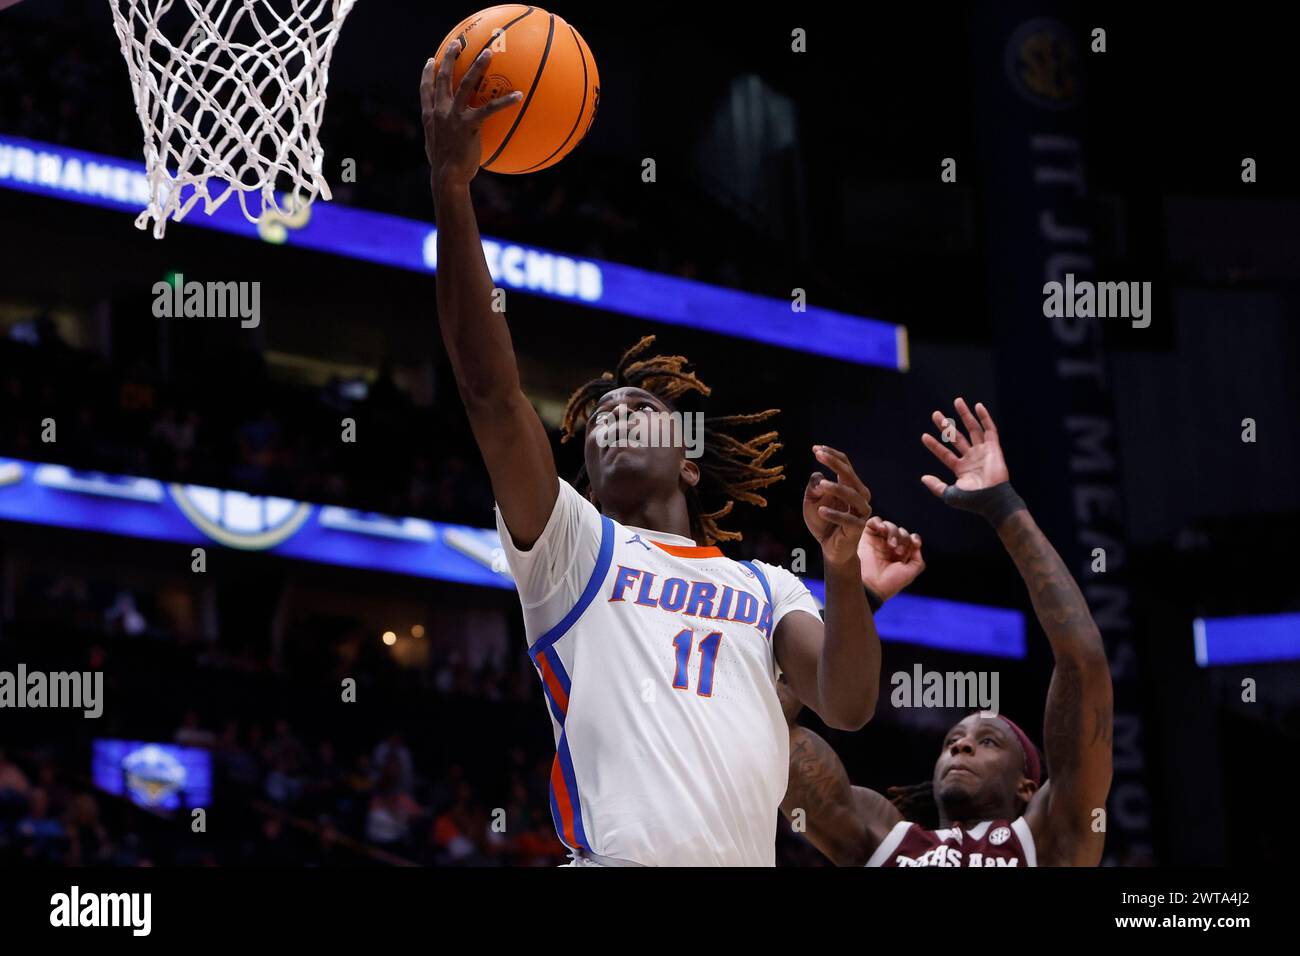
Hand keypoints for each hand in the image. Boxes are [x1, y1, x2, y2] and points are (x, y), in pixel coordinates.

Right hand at [420, 42, 521, 191]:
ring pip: (466, 84)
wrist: (447, 177)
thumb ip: (443, 137)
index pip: (425, 89)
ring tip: (488, 53)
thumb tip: (452, 139)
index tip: (432, 60)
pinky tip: (518, 95)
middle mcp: (440, 111)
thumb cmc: (446, 169)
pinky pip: (489, 109)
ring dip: (478, 66)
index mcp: (430, 116)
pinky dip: (505, 101)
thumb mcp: (437, 149)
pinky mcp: (469, 124)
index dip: (427, 73)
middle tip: (457, 44)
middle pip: (443, 78)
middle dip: (450, 58)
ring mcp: (453, 116)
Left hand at [802, 445, 871, 569]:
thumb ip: (813, 488)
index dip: (832, 455)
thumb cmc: (822, 522)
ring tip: (821, 486)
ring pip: (852, 495)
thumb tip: (818, 476)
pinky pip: (848, 519)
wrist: (829, 548)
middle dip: (835, 463)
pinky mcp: (858, 528)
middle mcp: (859, 496)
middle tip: (819, 454)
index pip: (845, 465)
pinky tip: (821, 511)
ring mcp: (860, 512)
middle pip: (850, 475)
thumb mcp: (810, 502)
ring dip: (837, 488)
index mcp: (849, 486)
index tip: (815, 449)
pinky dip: (834, 514)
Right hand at [857, 516, 923, 599]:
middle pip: (901, 531)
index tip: (915, 544)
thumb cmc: (891, 582)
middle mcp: (888, 547)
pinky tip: (882, 530)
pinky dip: (879, 523)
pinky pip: (873, 522)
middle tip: (898, 551)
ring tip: (891, 545)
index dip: (914, 538)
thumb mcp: (911, 572)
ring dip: (893, 532)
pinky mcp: (866, 538)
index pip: (910, 539)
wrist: (872, 586)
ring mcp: (877, 542)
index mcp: (900, 555)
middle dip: (903, 538)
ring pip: (889, 526)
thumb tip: (916, 545)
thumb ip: (918, 559)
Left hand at [920, 398, 1009, 497]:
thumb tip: (923, 477)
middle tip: (935, 414)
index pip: (944, 454)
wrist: (992, 499)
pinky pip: (990, 429)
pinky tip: (977, 406)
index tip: (924, 436)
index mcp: (961, 469)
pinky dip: (984, 417)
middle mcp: (971, 458)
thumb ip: (936, 486)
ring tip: (957, 401)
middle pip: (956, 438)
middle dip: (946, 426)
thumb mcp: (950, 495)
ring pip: (972, 429)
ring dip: (965, 415)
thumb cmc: (973, 500)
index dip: (934, 445)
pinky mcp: (994, 448)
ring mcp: (983, 452)